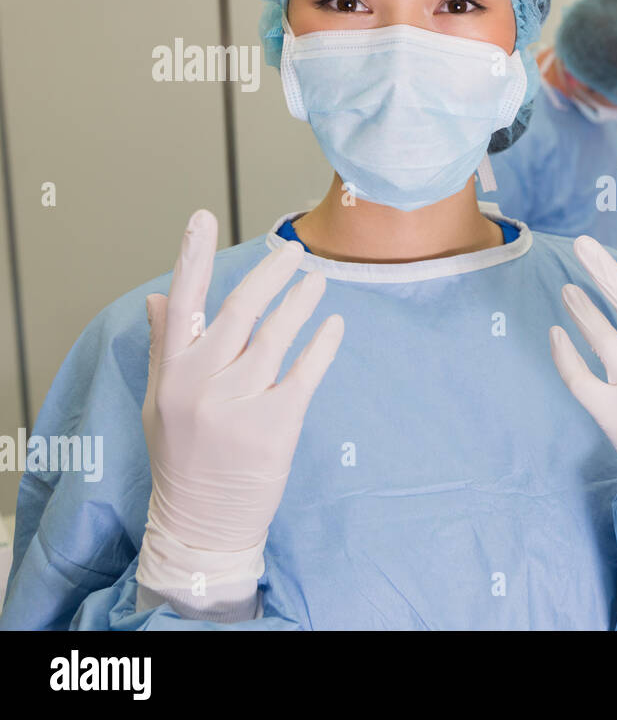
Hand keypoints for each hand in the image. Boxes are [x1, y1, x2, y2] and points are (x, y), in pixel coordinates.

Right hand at [140, 210, 342, 567]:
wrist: (203, 523)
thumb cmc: (184, 458)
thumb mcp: (160, 402)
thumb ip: (166, 347)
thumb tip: (160, 296)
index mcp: (171, 374)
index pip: (181, 304)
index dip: (192, 258)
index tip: (202, 217)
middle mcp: (200, 384)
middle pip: (238, 310)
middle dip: (269, 273)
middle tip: (293, 250)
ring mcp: (237, 405)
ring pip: (275, 335)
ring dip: (300, 302)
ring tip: (317, 279)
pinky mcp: (275, 425)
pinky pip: (305, 371)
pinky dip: (322, 343)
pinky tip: (334, 323)